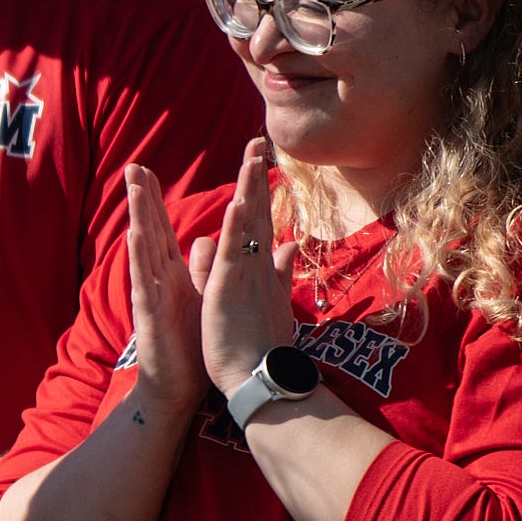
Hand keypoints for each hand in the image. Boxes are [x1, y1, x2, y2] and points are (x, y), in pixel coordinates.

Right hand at [122, 164, 211, 410]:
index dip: (155, 201)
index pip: (162, 230)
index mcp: (172, 275)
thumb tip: (206, 240)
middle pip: (148, 231)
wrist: (177, 388)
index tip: (149, 171)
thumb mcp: (200, 298)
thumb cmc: (189, 347)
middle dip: (142, 199)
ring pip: (142, 249)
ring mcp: (150, 294)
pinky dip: (139, 257)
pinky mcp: (149, 314)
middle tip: (133, 166)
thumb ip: (201, 269)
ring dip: (137, 218)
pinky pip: (142, 281)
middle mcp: (157, 279)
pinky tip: (135, 235)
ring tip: (132, 189)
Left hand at [196, 140, 297, 394]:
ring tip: (250, 156)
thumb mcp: (271, 300)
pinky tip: (236, 201)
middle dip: (256, 176)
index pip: (260, 221)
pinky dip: (235, 227)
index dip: (260, 190)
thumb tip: (291, 244)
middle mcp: (257, 266)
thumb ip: (280, 270)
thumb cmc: (260, 345)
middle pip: (257, 212)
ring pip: (246, 225)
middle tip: (257, 141)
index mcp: (260, 268)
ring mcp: (246, 275)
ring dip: (248, 189)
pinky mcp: (230, 288)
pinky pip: (233, 251)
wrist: (260, 380)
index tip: (259, 160)